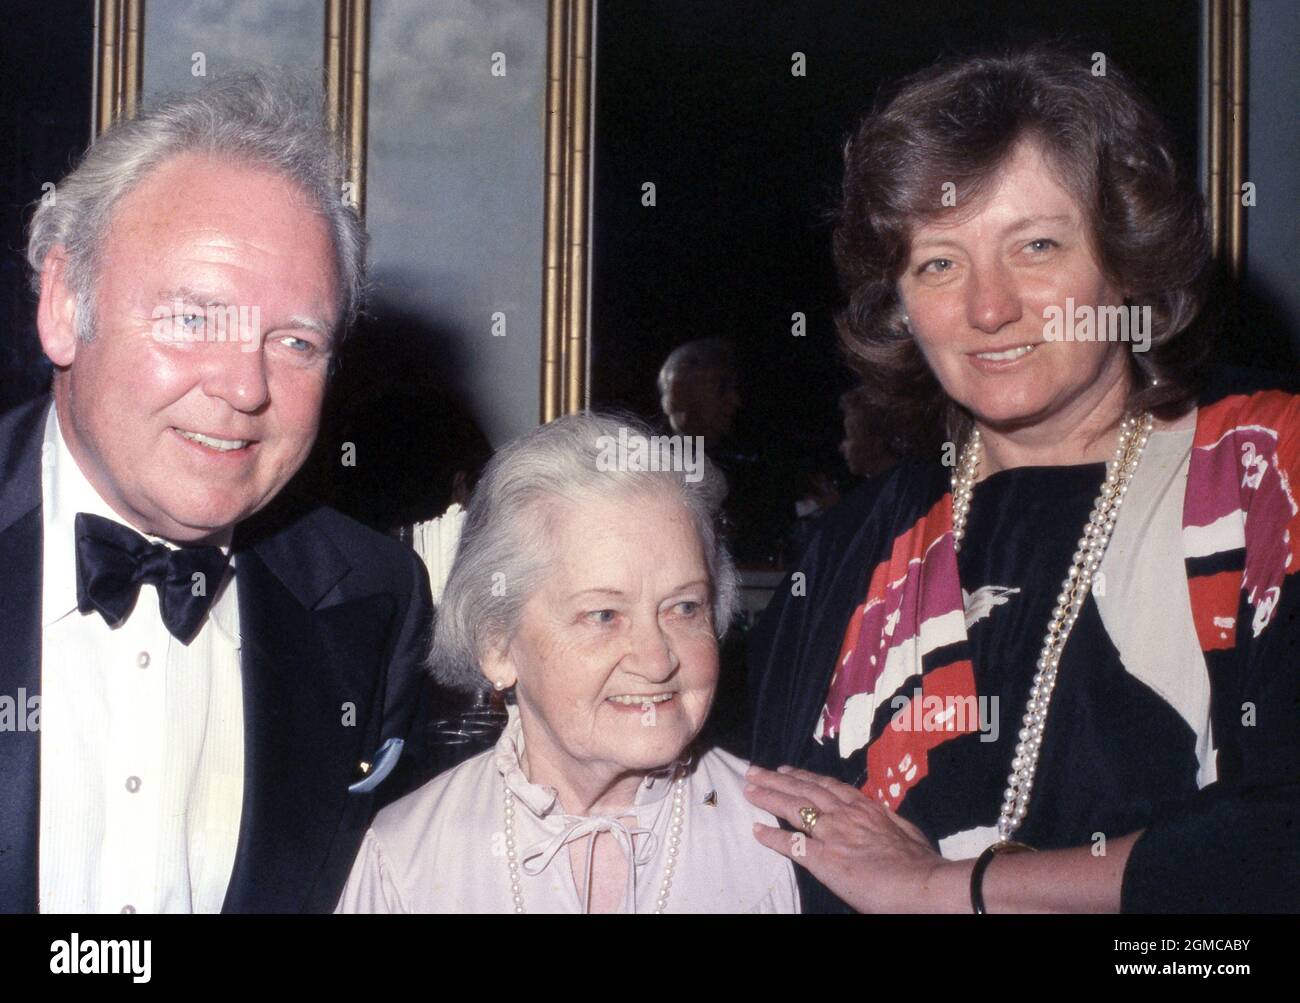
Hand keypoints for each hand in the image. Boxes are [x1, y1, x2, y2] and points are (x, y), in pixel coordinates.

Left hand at [745, 764, 960, 912]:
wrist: (922, 883)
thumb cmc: (920, 861)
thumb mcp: (904, 830)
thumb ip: (887, 820)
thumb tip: (882, 815)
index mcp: (864, 807)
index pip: (827, 785)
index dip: (804, 776)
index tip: (787, 769)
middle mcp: (844, 814)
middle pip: (804, 790)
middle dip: (777, 778)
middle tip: (755, 770)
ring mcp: (832, 834)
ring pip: (793, 808)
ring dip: (768, 796)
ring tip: (748, 788)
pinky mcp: (824, 859)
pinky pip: (792, 845)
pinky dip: (772, 836)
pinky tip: (756, 830)